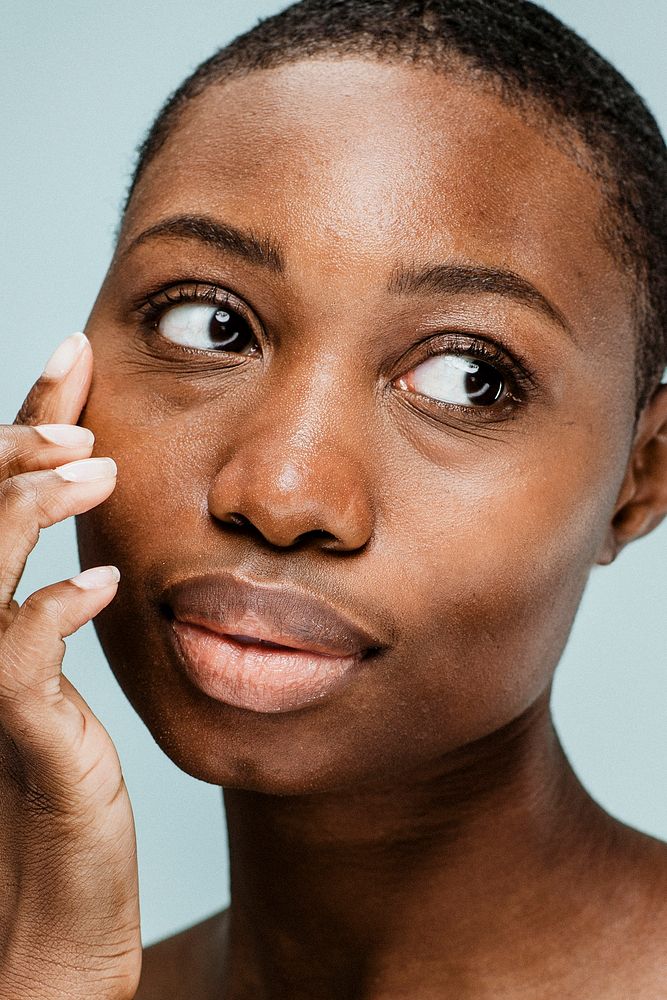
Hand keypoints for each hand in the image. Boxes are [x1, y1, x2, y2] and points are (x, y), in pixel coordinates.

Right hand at [0, 333, 140, 998]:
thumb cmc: (58, 771)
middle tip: (82, 418)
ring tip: (97, 472)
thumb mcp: (56, 665)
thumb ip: (56, 596)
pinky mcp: (7, 728)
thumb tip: (98, 527)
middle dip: (14, 445)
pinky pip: (13, 653)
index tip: (76, 355)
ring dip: (29, 503)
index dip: (30, 415)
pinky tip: (102, 586)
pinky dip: (52, 608)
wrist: (48, 891)